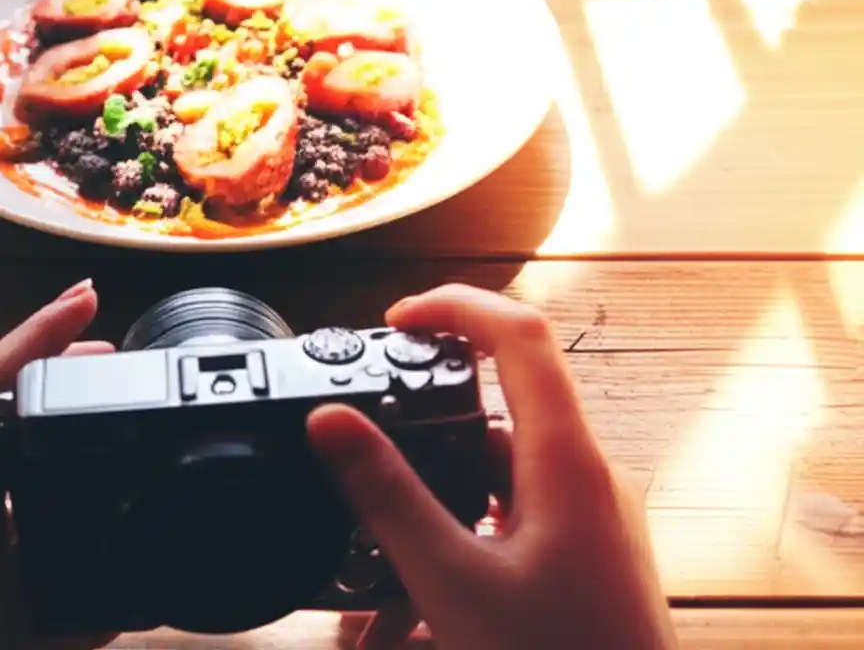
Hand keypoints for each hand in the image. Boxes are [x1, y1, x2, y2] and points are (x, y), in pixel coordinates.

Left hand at [0, 279, 115, 649]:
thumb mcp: (36, 646)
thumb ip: (91, 614)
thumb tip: (141, 595)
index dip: (38, 334)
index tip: (85, 298)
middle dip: (50, 368)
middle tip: (108, 348)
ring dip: (33, 418)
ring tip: (89, 403)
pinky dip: (15, 465)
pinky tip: (49, 481)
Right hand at [308, 285, 676, 649]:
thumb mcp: (452, 581)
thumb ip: (387, 495)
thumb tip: (332, 422)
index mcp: (567, 462)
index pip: (519, 336)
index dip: (455, 307)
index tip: (394, 319)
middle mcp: (586, 480)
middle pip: (498, 409)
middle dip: (421, 429)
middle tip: (360, 447)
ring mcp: (588, 522)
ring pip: (495, 482)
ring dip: (431, 508)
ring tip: (373, 575)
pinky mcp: (581, 561)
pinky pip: (509, 527)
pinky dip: (456, 547)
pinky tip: (411, 612)